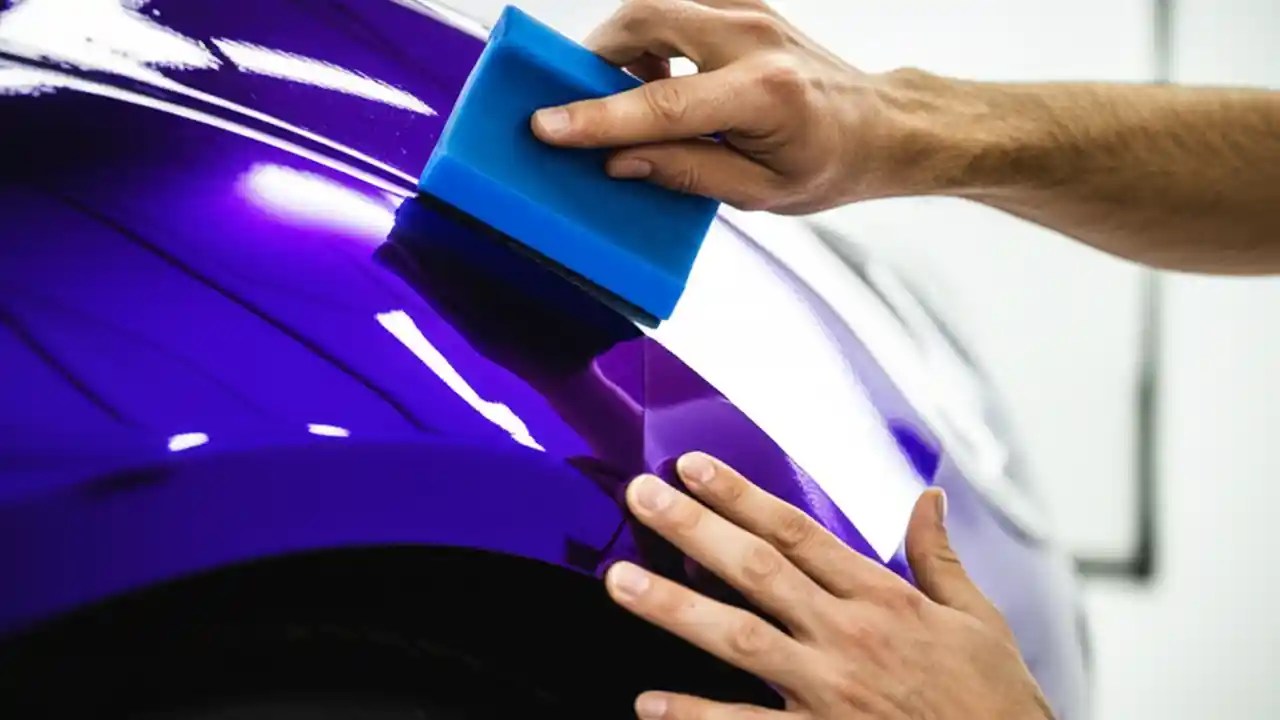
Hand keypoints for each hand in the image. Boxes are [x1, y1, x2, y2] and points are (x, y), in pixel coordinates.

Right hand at [531, 0, 922, 213]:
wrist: (878, 126)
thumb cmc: (829, 163)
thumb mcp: (760, 192)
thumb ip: (686, 172)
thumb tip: (619, 160)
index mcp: (765, 95)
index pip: (663, 103)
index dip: (598, 116)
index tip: (547, 124)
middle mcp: (754, 39)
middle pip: (649, 19)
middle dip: (599, 55)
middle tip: (576, 97)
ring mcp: (750, 13)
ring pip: (657, 4)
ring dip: (624, 43)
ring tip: (626, 93)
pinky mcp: (744, 7)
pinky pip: (676, 7)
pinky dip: (650, 36)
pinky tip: (656, 76)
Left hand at [606, 452, 1055, 719]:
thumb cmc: (995, 700)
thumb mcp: (979, 619)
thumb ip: (940, 556)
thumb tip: (929, 499)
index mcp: (883, 598)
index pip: (798, 531)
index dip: (740, 495)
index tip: (693, 467)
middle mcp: (849, 636)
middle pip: (757, 569)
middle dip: (693, 528)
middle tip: (641, 496)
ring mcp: (831, 691)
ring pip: (739, 639)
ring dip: (675, 607)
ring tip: (621, 580)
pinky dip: (697, 715)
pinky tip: (650, 702)